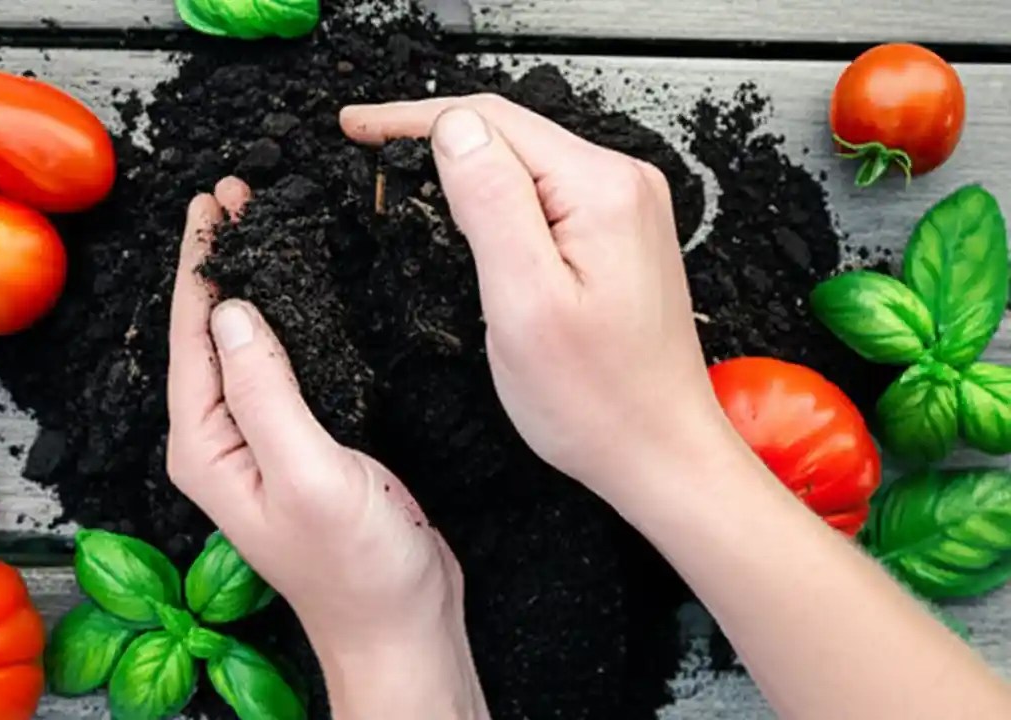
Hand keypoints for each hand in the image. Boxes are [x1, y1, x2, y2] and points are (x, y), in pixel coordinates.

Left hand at [166, 178, 488, 719]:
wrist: (399, 621)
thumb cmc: (357, 567)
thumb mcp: (309, 474)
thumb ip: (266, 393)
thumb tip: (231, 312)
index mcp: (208, 446)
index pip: (192, 337)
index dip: (199, 265)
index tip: (210, 205)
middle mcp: (223, 440)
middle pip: (209, 331)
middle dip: (218, 260)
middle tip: (234, 195)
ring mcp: (260, 441)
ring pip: (243, 342)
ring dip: (248, 280)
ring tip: (257, 223)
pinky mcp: (300, 441)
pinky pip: (278, 364)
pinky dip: (283, 314)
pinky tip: (295, 290)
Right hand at [340, 96, 728, 501]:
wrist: (659, 452)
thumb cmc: (599, 400)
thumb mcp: (525, 303)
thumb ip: (491, 206)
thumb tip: (454, 130)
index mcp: (601, 190)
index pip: (491, 120)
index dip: (413, 119)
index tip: (359, 128)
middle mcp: (623, 184)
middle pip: (510, 131)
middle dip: (434, 133)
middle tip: (367, 143)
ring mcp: (625, 208)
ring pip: (525, 160)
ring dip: (465, 162)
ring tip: (403, 166)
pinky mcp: (619, 234)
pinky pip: (545, 191)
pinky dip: (497, 192)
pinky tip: (466, 204)